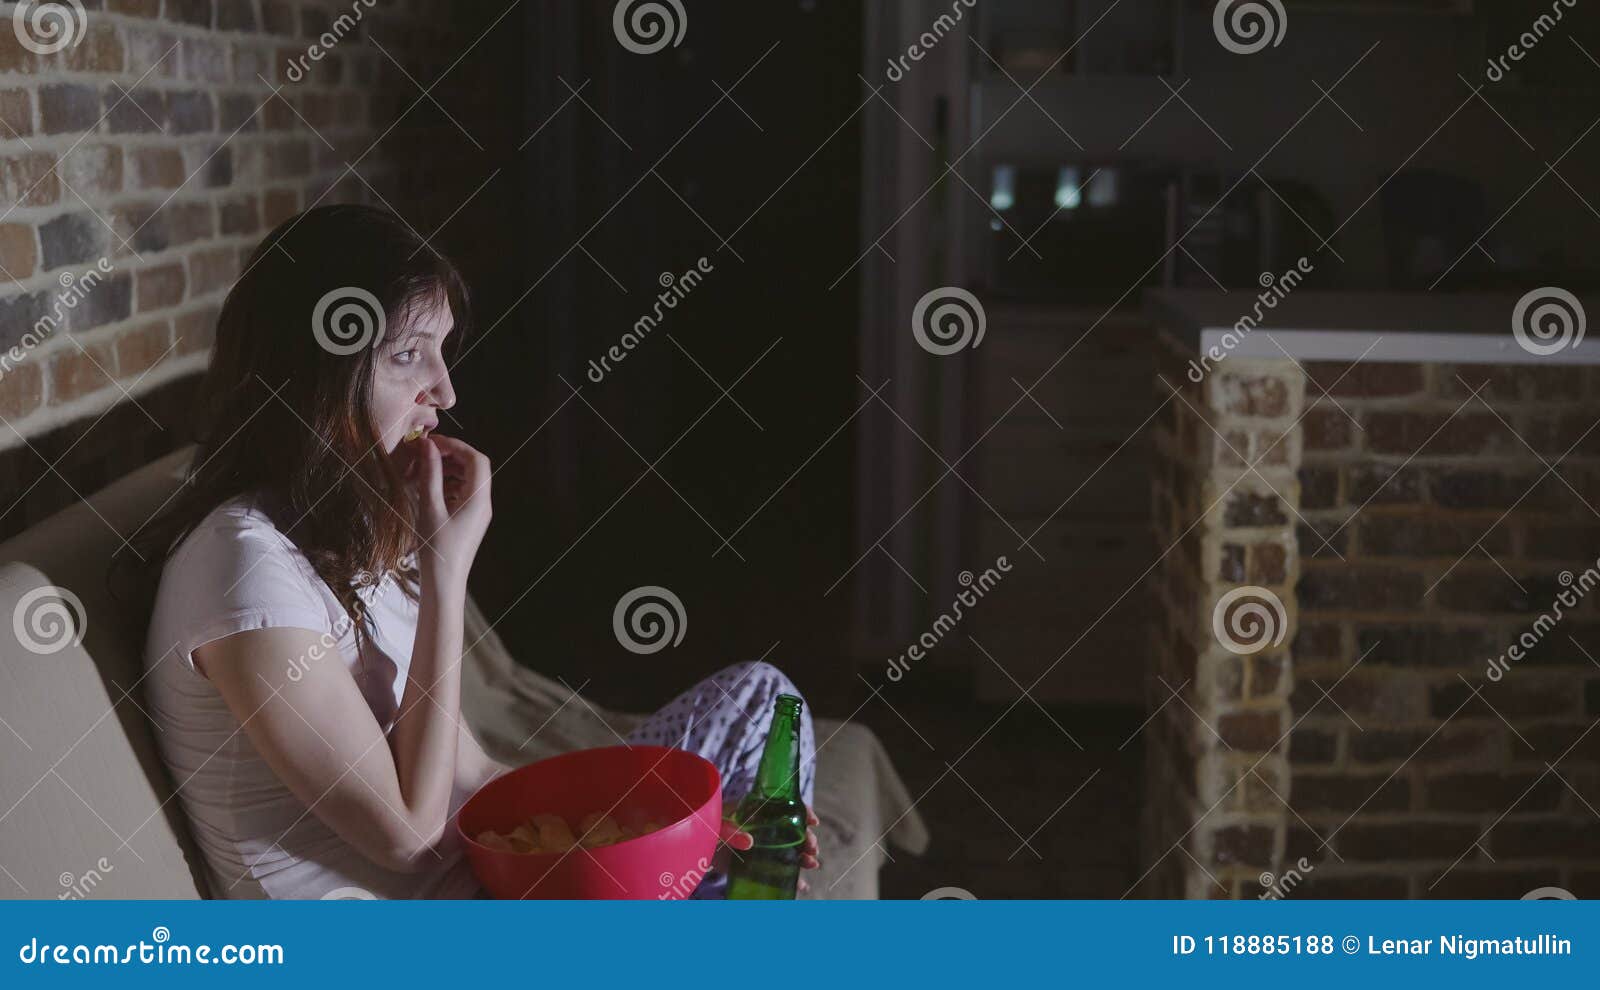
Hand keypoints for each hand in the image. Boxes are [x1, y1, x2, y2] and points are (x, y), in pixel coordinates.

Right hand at [405, 433, 490, 580]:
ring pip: (464, 480)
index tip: (431, 442)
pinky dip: (443, 486)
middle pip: (471, 467)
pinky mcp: (467, 520)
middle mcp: (482, 503)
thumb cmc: (437, 551)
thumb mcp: (429, 508)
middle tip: (422, 456)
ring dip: (443, 471)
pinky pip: (459, 494)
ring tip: (419, 474)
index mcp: (479, 499)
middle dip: (447, 457)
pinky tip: (424, 490)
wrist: (444, 585)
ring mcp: (476, 512)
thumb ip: (429, 474)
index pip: (476, 459)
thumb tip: (427, 446)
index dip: (455, 445)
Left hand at [715, 808, 821, 894]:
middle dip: (807, 838)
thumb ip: (731, 831)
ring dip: (803, 857)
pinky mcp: (756, 864)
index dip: (802, 811)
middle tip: (813, 849)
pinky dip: (790, 878)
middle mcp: (764, 827)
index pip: (786, 805)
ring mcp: (762, 846)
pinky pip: (777, 871)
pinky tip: (801, 886)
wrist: (693, 846)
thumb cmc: (706, 828)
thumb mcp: (717, 825)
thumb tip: (749, 842)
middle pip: (793, 830)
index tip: (813, 821)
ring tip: (812, 864)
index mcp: (757, 810)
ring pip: (789, 850)